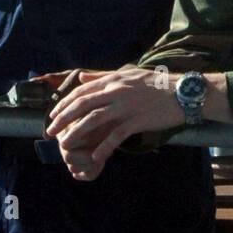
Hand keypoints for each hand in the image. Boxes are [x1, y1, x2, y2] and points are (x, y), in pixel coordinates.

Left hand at [44, 67, 183, 181]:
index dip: (64, 104)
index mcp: (113, 80)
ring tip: (65, 145)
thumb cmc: (155, 85)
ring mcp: (127, 106)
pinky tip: (95, 157)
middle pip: (82, 104)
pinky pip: (116, 135)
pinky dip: (105, 146)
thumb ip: (103, 77)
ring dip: (77, 133)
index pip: (81, 91)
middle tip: (50, 132)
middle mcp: (116, 91)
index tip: (52, 115)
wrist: (183, 92)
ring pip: (94, 119)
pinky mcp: (138, 120)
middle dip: (63, 118)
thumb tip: (81, 77)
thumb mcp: (127, 74)